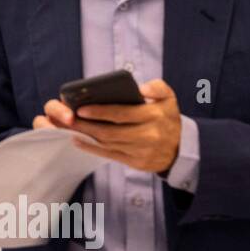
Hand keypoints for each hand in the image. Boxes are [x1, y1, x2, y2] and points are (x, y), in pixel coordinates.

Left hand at [34, 79, 181, 172]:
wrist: (180, 147)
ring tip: (70, 127)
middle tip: (68, 118)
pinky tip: (79, 140)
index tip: (81, 109)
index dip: (100, 112)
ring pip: (108, 144)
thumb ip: (157, 87)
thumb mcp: (168, 97)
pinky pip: (110, 156)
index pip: (122, 114)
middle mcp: (149, 135)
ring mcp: (142, 151)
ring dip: (86, 136)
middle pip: (111, 132)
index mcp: (154, 116)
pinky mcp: (136, 163)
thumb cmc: (166, 117)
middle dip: (87, 126)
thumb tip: (141, 88)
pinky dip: (92, 149)